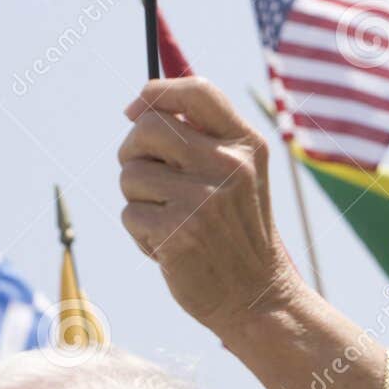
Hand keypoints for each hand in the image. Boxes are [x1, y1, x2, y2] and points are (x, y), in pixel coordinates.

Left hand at [119, 78, 304, 333]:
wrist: (258, 297)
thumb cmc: (237, 231)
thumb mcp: (241, 175)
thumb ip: (204, 138)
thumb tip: (139, 107)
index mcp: (247, 144)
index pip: (197, 90)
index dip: (155, 91)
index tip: (134, 109)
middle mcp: (229, 165)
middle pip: (146, 128)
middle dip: (132, 151)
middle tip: (146, 177)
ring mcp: (204, 200)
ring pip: (130, 174)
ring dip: (138, 199)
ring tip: (170, 220)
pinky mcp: (178, 233)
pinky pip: (130, 213)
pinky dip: (140, 233)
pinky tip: (169, 246)